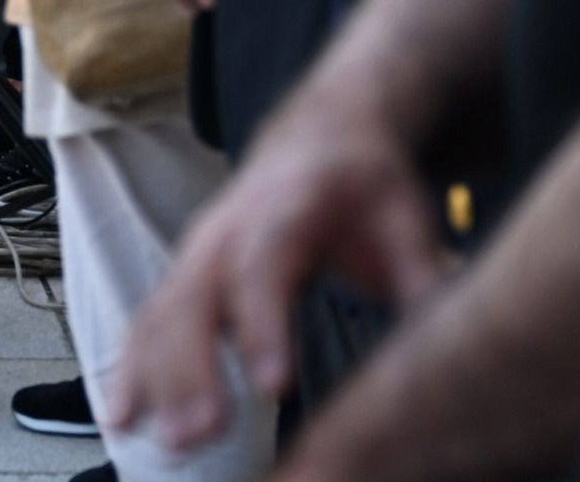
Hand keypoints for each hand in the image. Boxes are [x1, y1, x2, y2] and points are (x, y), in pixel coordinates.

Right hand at [104, 103, 450, 453]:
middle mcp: (225, 230)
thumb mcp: (406, 217)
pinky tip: (123, 418)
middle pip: (195, 299)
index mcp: (282, 209)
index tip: (274, 385)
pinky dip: (130, 369)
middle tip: (200, 435)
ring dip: (156, 379)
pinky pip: (147, 321)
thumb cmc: (362, 183)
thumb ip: (421, 278)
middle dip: (192, 369)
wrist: (316, 138)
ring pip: (161, 314)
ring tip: (168, 441)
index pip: (263, 267)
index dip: (263, 325)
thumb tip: (456, 342)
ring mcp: (196, 252)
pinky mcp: (184, 275)